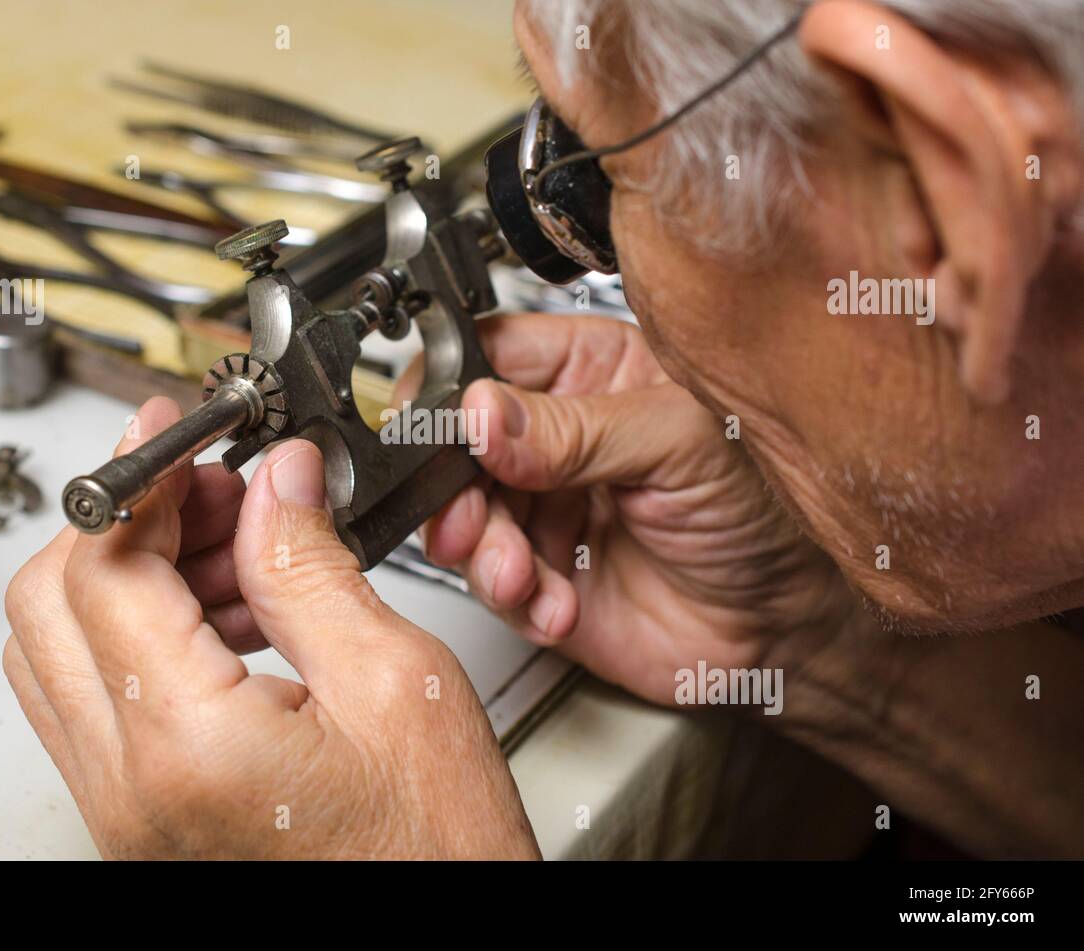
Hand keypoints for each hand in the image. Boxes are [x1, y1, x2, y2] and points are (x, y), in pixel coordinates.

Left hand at [4, 399, 537, 858]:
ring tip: (237, 555)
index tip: (175, 433)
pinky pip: (97, 706)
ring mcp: (123, 813)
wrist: (435, 934)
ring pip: (57, 654)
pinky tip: (230, 618)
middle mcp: (130, 789)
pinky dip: (142, 639)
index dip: (137, 478)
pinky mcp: (139, 823)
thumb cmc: (434, 852)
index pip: (104, 569)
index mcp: (189, 746)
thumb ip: (312, 567)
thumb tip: (277, 483)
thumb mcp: (396, 682)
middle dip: (125, 524)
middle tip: (211, 494)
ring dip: (131, 579)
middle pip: (49, 607)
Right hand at [409, 313, 851, 704]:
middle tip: (468, 517)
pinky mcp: (543, 579)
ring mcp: (548, 510)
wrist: (793, 627)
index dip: (451, 388)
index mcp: (593, 375)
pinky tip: (556, 603)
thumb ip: (577, 430)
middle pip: (460, 445)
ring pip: (465, 518)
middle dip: (455, 488)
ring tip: (519, 572)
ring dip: (482, 551)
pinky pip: (494, 585)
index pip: (491, 357)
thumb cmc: (769, 511)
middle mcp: (560, 440)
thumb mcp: (679, 444)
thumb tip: (483, 414)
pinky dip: (515, 599)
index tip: (436, 426)